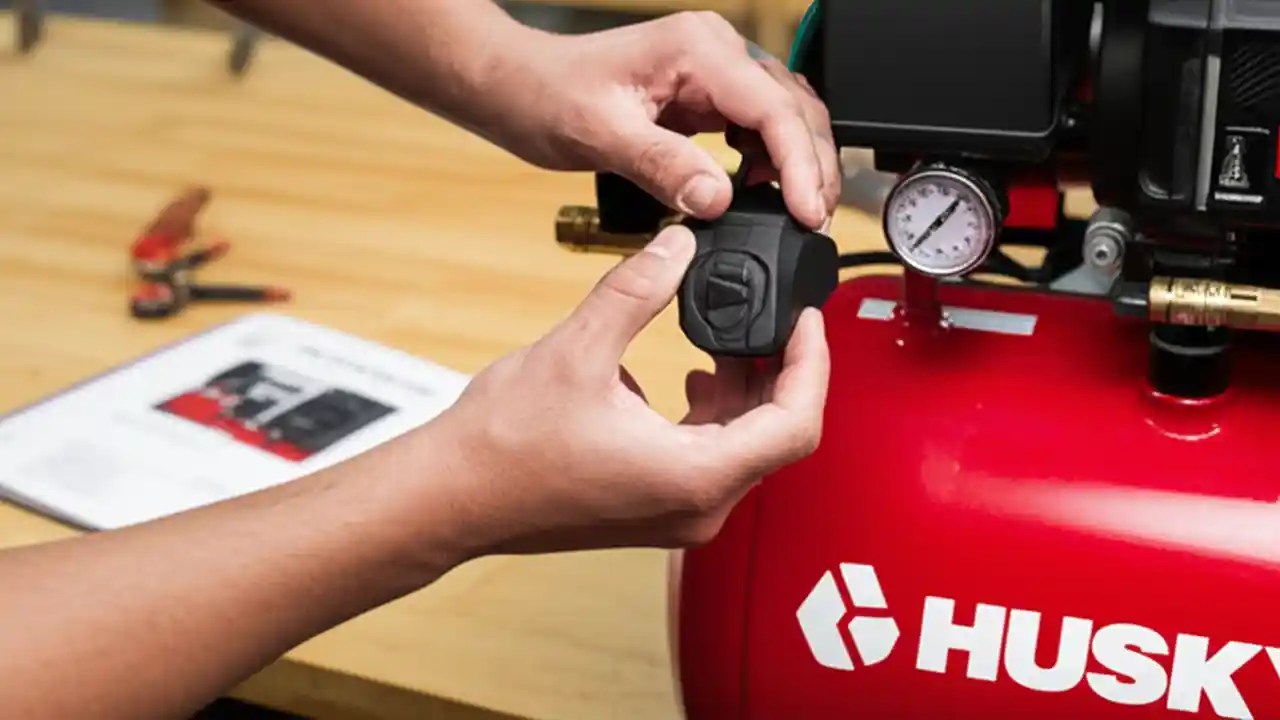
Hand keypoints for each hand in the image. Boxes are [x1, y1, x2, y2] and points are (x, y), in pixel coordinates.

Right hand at [430, 225, 829, 554]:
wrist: (452, 497)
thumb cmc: (505, 447)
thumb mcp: (578, 349)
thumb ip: (638, 290)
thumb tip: (679, 246)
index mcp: (694, 475)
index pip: (796, 423)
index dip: (812, 364)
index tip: (806, 321)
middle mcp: (698, 508)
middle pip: (779, 436)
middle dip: (780, 371)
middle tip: (772, 319)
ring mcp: (678, 515)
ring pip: (747, 449)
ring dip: (747, 392)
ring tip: (725, 340)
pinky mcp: (656, 510)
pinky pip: (713, 460)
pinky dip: (715, 415)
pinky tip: (688, 377)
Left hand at [486, 12, 840, 228]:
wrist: (515, 85)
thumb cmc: (545, 93)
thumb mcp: (600, 134)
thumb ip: (663, 166)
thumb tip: (718, 199)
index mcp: (696, 49)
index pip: (773, 107)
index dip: (799, 163)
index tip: (805, 211)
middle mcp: (714, 52)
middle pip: (794, 108)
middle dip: (812, 166)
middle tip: (812, 222)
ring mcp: (713, 72)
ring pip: (783, 116)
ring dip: (798, 163)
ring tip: (797, 214)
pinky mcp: (705, 95)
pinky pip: (757, 126)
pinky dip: (771, 160)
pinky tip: (765, 193)